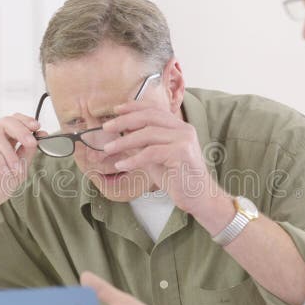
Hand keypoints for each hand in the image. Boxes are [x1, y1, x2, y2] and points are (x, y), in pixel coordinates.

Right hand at [0, 114, 41, 218]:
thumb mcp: (19, 169)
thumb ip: (28, 152)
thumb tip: (39, 135)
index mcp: (3, 140)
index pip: (14, 121)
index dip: (26, 121)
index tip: (38, 127)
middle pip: (6, 122)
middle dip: (21, 131)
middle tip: (31, 143)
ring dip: (10, 155)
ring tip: (14, 170)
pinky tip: (3, 171)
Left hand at [102, 101, 215, 215]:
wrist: (198, 197)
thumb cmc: (177, 178)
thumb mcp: (155, 157)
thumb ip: (143, 143)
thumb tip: (121, 132)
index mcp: (179, 126)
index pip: (153, 109)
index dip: (133, 107)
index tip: (115, 110)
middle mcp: (183, 129)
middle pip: (149, 117)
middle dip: (124, 121)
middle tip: (106, 128)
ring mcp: (184, 140)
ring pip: (148, 134)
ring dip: (124, 141)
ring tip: (108, 149)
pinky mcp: (181, 153)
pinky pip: (151, 152)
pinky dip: (133, 159)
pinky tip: (122, 165)